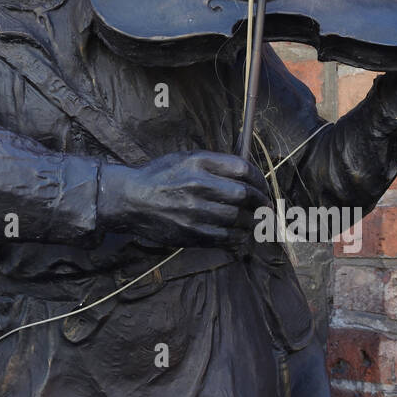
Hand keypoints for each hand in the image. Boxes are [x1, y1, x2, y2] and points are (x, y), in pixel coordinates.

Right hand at [98, 151, 273, 248]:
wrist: (130, 199)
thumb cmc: (159, 176)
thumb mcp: (184, 159)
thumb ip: (214, 164)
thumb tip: (247, 174)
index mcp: (198, 163)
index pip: (242, 169)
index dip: (259, 179)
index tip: (262, 187)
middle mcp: (197, 185)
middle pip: (244, 195)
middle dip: (261, 202)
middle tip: (266, 207)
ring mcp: (194, 211)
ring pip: (238, 218)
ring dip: (252, 221)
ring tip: (254, 221)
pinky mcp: (191, 233)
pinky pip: (225, 238)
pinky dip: (238, 237)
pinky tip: (240, 234)